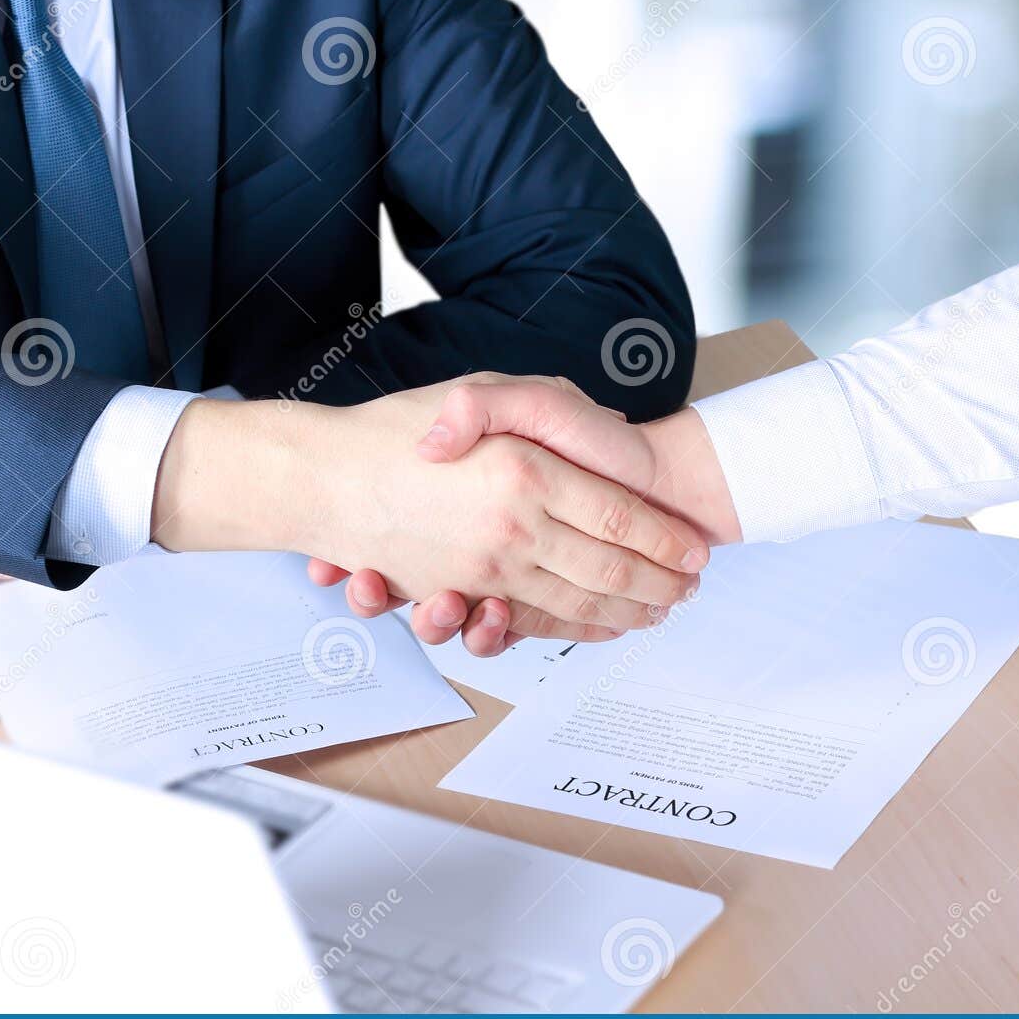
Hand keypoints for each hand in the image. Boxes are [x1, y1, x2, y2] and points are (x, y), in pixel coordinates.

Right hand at [152, 379, 708, 639]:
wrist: (322, 477)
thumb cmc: (399, 427)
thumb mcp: (479, 388)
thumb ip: (542, 403)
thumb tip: (606, 429)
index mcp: (526, 473)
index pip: (619, 517)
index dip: (665, 539)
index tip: (696, 550)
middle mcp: (512, 529)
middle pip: (610, 571)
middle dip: (662, 585)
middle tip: (694, 589)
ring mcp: (486, 570)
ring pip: (577, 604)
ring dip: (629, 613)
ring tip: (662, 613)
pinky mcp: (463, 595)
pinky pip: (534, 624)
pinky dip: (578, 631)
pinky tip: (604, 628)